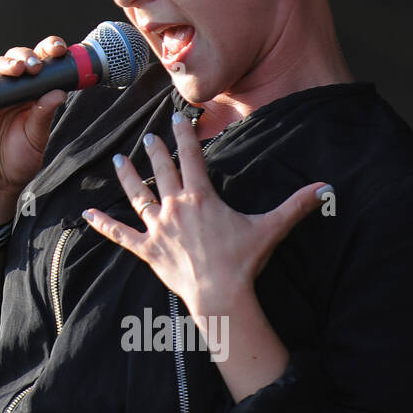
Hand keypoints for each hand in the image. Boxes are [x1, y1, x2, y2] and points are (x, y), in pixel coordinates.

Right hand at [0, 35, 69, 200]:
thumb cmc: (18, 158)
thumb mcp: (37, 137)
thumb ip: (44, 114)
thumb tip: (58, 92)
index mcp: (31, 93)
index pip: (40, 64)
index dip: (48, 51)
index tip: (58, 49)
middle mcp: (10, 90)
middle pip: (15, 60)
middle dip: (25, 56)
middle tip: (35, 66)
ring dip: (3, 64)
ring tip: (14, 69)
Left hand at [81, 111, 330, 317]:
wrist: (221, 294)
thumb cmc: (243, 260)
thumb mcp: (270, 228)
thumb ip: (296, 205)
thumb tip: (326, 187)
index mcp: (201, 197)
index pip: (191, 157)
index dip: (184, 135)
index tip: (177, 117)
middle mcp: (175, 207)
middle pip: (162, 171)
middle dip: (154, 151)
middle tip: (146, 136)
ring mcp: (158, 228)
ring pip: (138, 196)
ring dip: (128, 177)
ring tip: (117, 159)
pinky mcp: (147, 250)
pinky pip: (120, 235)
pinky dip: (103, 224)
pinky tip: (85, 214)